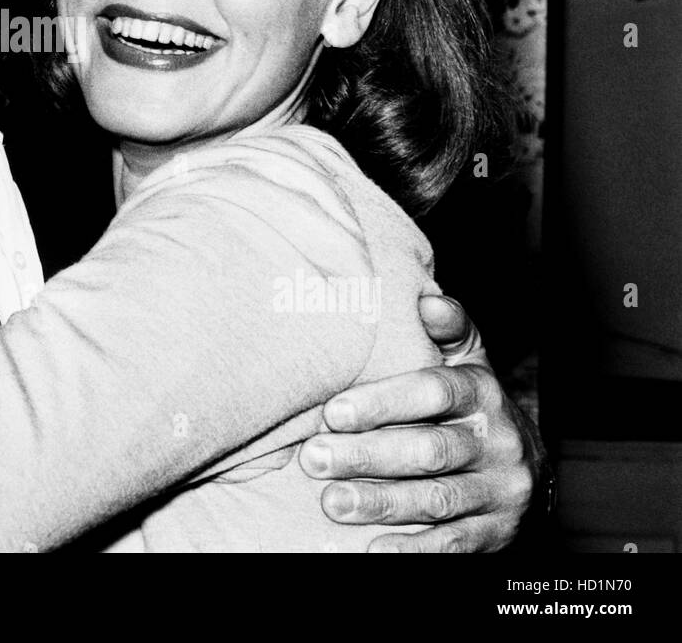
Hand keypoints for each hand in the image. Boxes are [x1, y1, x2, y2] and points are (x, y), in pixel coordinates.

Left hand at [298, 293, 541, 551]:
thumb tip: (429, 298)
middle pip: (429, 450)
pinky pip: (451, 544)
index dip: (382, 402)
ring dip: (379, 502)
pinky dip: (410, 548)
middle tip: (315, 458)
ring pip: (436, 499)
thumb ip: (449, 328)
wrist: (531, 469)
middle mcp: (497, 442)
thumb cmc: (472, 404)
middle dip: (367, 455)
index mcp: (483, 392)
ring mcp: (500, 492)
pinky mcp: (495, 534)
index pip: (433, 393)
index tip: (334, 412)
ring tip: (332, 502)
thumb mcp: (467, 359)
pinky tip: (370, 548)